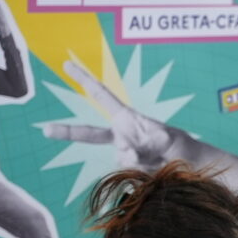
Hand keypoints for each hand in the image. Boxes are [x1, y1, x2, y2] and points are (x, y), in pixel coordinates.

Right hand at [41, 59, 181, 169]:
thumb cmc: (181, 146)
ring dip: (141, 162)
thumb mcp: (169, 141)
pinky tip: (156, 169)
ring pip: (120, 160)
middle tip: (46, 129)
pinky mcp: (127, 170)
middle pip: (89, 133)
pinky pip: (129, 173)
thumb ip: (146, 145)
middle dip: (67, 132)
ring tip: (160, 160)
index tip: (67, 64)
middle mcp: (120, 136)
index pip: (103, 96)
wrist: (191, 167)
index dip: (85, 80)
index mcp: (127, 118)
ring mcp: (122, 154)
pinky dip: (144, 172)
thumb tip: (127, 153)